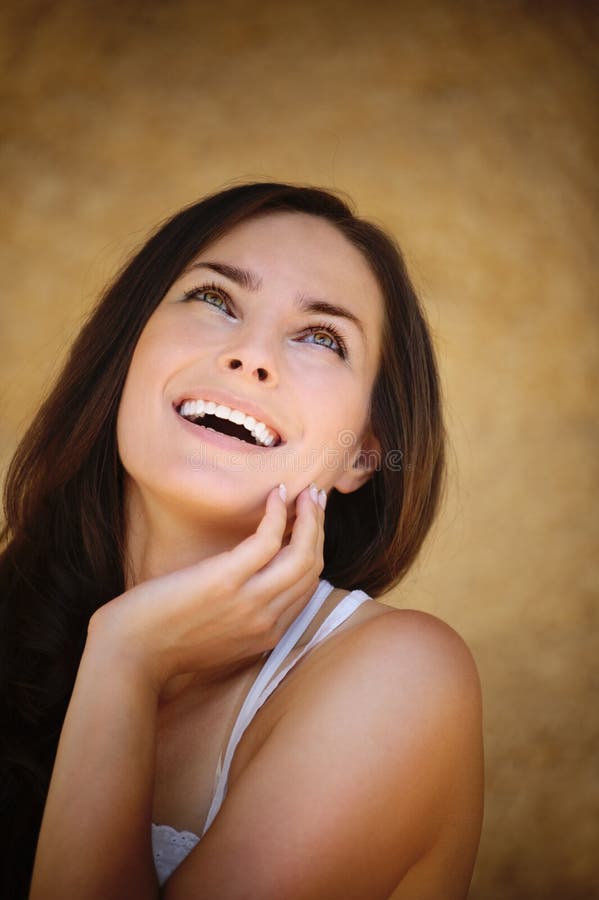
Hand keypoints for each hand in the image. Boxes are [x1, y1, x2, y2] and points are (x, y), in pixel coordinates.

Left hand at [88, 483, 326, 690]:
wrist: (129, 655)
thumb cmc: (163, 641)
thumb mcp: (218, 637)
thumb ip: (243, 616)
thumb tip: (254, 581)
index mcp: (267, 635)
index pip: (308, 587)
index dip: (315, 549)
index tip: (312, 523)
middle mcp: (266, 620)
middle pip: (312, 567)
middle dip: (319, 528)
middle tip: (316, 499)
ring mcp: (249, 602)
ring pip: (302, 553)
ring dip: (310, 516)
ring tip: (306, 492)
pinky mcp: (225, 580)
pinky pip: (268, 540)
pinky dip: (278, 513)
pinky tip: (275, 495)